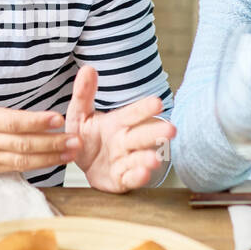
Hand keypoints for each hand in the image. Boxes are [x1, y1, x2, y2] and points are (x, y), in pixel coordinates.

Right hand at [0, 61, 78, 173]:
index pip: (12, 122)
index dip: (35, 122)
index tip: (58, 119)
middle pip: (22, 144)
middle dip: (51, 143)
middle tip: (76, 140)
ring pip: (23, 161)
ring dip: (50, 158)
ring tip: (72, 152)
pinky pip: (18, 169)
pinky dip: (38, 166)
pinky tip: (57, 160)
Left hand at [64, 65, 175, 192]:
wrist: (82, 163)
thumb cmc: (87, 136)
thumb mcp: (79, 114)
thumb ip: (84, 94)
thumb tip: (87, 69)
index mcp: (117, 123)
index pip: (132, 114)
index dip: (144, 109)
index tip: (157, 103)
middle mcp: (125, 141)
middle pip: (142, 136)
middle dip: (156, 133)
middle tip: (170, 130)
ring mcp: (124, 161)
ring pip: (139, 159)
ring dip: (147, 159)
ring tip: (155, 159)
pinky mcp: (120, 180)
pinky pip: (129, 179)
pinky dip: (137, 177)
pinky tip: (143, 174)